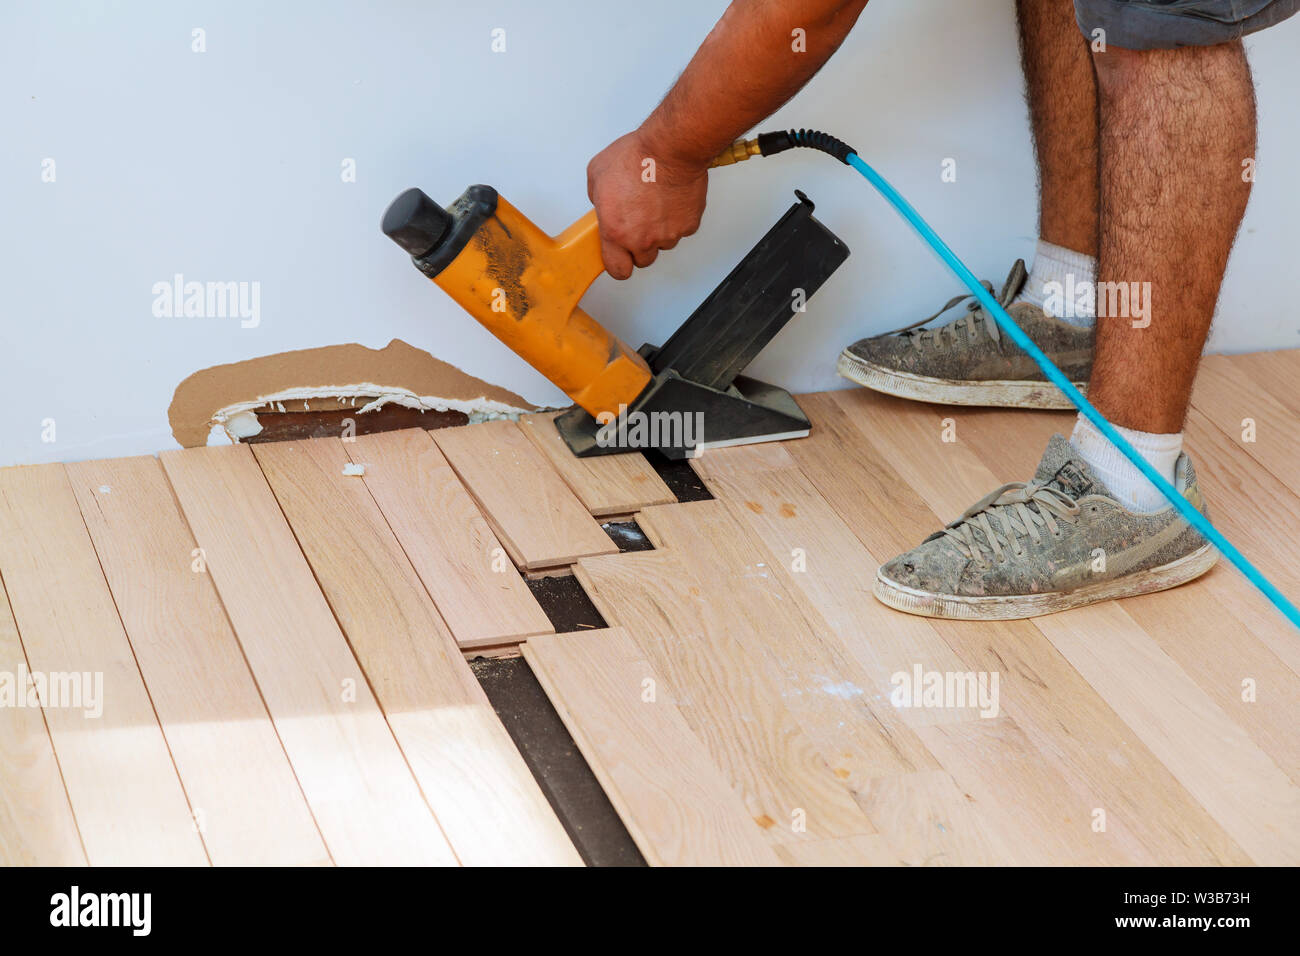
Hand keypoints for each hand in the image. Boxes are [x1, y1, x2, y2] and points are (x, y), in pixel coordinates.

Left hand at [586, 129, 707, 278]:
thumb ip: (597, 199)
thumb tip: (602, 204)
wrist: (670, 148)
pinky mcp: (688, 225)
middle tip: (638, 224)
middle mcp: (642, 239)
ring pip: (663, 245)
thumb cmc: (637, 157)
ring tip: (655, 206)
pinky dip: (676, 219)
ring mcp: (667, 234)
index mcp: (616, 231)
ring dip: (658, 232)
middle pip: (642, 260)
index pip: (617, 270)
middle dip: (639, 246)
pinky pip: (681, 230)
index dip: (619, 264)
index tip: (619, 257)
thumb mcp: (597, 174)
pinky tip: (669, 200)